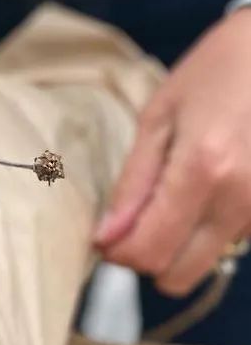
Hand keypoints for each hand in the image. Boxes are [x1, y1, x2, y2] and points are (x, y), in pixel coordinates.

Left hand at [94, 8, 250, 295]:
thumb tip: (106, 238)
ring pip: (208, 263)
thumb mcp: (160, 117)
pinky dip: (215, 230)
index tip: (108, 237)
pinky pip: (236, 241)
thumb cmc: (219, 69)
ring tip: (182, 195)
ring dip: (184, 245)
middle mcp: (242, 197)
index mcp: (203, 170)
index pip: (148, 253)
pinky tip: (214, 190)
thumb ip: (132, 184)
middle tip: (140, 223)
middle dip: (149, 258)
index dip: (118, 254)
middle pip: (178, 275)